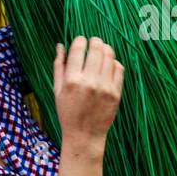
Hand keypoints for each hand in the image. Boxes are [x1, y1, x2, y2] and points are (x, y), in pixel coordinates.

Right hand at [52, 36, 123, 150]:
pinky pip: (119, 68)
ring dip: (105, 49)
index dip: (80, 40)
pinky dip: (114, 62)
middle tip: (93, 42)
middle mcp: (89, 82)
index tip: (80, 40)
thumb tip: (60, 45)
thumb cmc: (67, 112)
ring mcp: (105, 87)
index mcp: (72, 80)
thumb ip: (59, 66)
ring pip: (110, 56)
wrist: (84, 135)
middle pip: (97, 48)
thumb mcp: (57, 90)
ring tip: (101, 50)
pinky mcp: (116, 93)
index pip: (79, 48)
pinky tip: (108, 65)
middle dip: (94, 41)